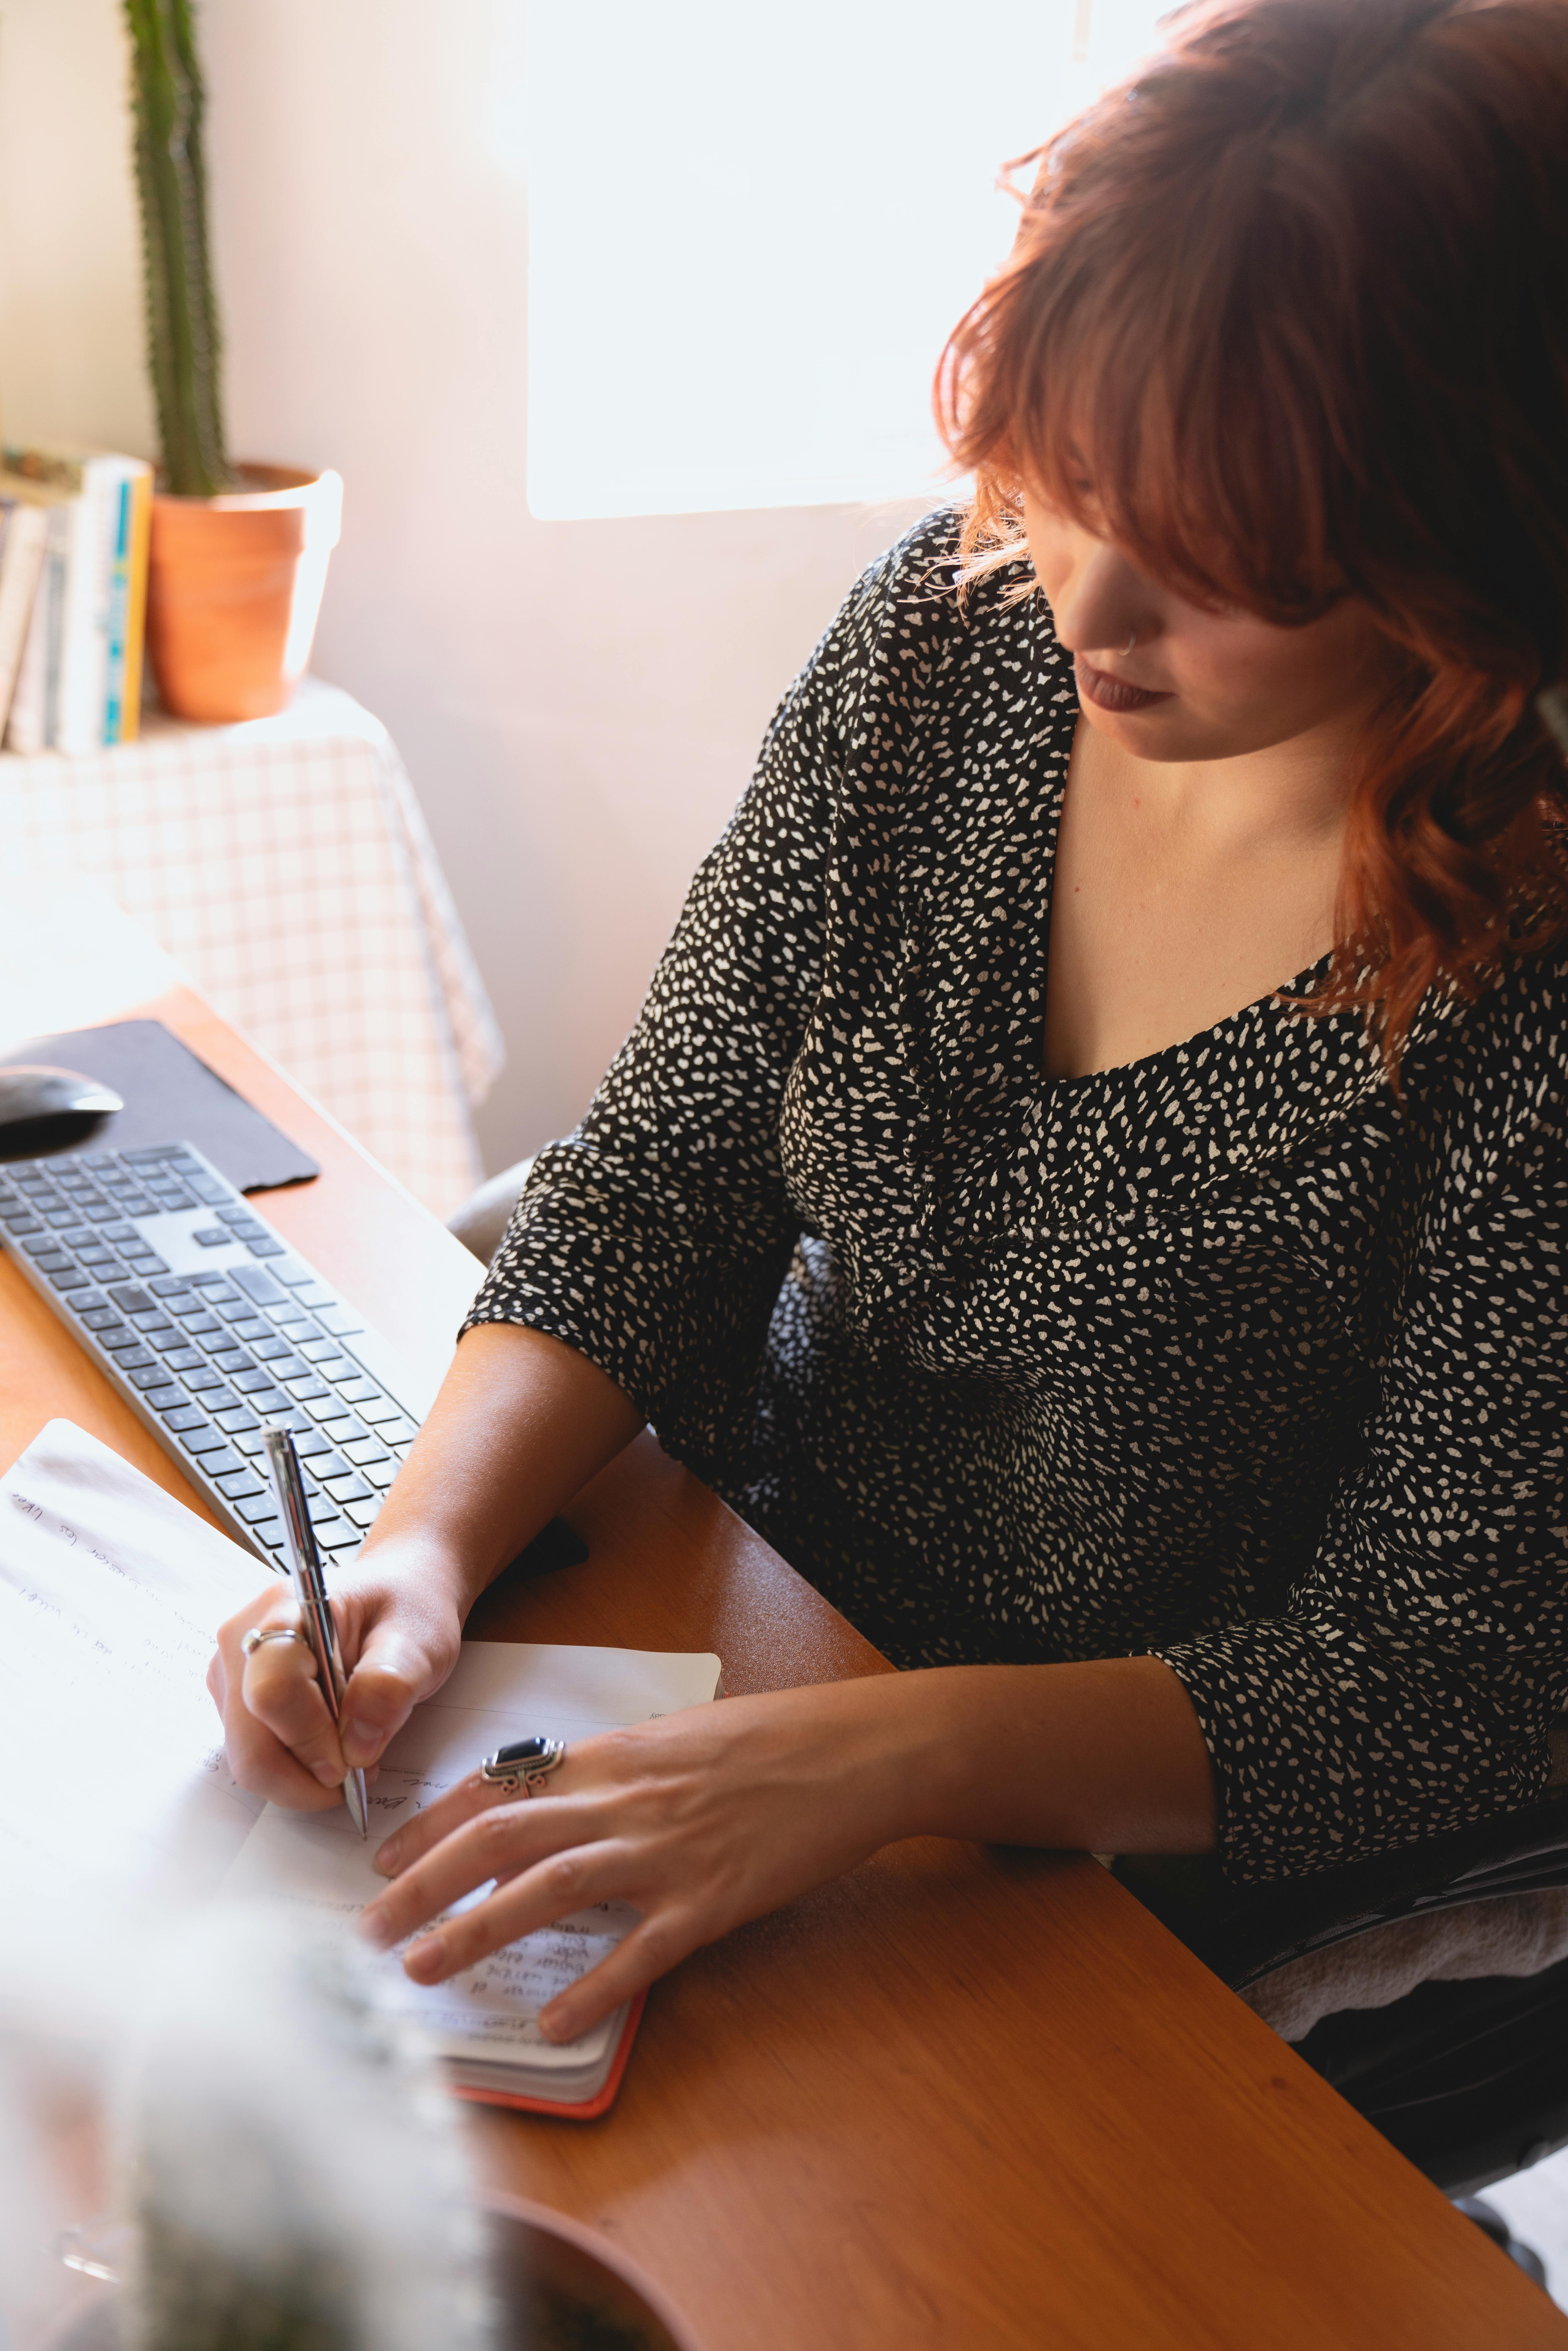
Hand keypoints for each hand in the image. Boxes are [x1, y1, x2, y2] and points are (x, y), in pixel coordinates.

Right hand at [208, 1538, 468, 1809]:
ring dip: (301, 1775)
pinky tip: (331, 1749)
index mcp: (285, 1610)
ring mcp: (233, 1672)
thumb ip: (390, 1686)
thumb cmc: (405, 1607)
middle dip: (304, 1777)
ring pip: (248, 1756)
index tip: (353, 1763)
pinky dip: (293, 1767)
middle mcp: (243, 1639)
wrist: (395, 1593)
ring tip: (351, 1755)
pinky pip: (254, 1753)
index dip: (310, 1741)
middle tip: (357, 1778)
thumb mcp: (420, 1639)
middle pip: (249, 1739)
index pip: (274, 1690)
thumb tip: (356, 1746)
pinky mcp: (237, 1699)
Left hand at [358, 1679, 917, 2041]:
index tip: (382, 1863)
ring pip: (550, 1886)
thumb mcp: (672, 1740)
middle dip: (423, 1885)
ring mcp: (667, 1850)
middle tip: (366, 1931)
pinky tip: (551, 2022)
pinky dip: (591, 1987)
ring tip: (420, 1968)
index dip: (430, 1827)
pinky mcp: (712, 1898)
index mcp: (611, 1756)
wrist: (852, 1753)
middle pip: (500, 1837)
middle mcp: (624, 1799)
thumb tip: (548, 1800)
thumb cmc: (768, 1743)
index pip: (496, 1787)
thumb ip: (608, 1772)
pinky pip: (639, 1949)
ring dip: (477, 1928)